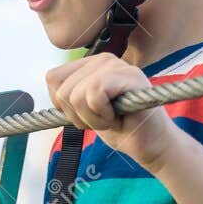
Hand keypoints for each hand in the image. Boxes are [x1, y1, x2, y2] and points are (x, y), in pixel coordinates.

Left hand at [46, 52, 182, 170]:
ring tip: (112, 118)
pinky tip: (119, 116)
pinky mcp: (131, 76)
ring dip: (92, 118)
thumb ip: (69, 96)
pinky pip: (95, 94)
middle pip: (62, 91)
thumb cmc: (120, 127)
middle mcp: (103, 59)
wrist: (150, 144)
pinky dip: (102, 115)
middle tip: (103, 119)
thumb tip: (52, 87)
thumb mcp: (84, 111)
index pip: (52, 78)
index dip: (62, 105)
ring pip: (77, 95)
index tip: (85, 114)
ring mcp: (118, 65)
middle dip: (79, 116)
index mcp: (90, 65)